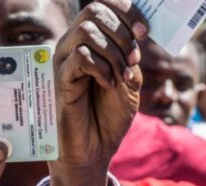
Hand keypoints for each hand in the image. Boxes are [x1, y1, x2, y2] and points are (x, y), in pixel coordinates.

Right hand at [51, 0, 148, 171]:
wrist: (95, 150)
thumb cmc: (108, 117)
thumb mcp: (129, 83)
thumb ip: (131, 58)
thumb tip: (138, 34)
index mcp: (91, 43)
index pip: (103, 6)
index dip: (127, 11)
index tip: (145, 31)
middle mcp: (73, 46)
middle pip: (93, 10)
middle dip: (122, 31)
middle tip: (133, 58)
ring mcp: (64, 61)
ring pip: (87, 31)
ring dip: (113, 52)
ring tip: (122, 76)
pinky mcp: (60, 80)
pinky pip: (80, 56)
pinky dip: (101, 68)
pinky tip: (108, 84)